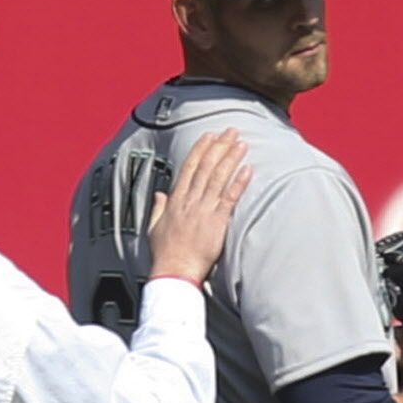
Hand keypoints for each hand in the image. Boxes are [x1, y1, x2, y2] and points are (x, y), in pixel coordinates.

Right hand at [147, 129, 251, 283]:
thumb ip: (158, 208)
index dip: (200, 150)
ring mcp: (203, 210)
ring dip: (231, 158)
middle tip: (231, 131)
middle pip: (206, 167)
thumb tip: (159, 194)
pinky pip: (229, 198)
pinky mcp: (216, 222)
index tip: (209, 136)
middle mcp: (189, 201)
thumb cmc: (165, 254)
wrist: (174, 271)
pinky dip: (238, 182)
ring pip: (218, 177)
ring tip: (241, 143)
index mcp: (175, 201)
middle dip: (219, 146)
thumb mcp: (154, 228)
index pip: (189, 168)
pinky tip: (247, 169)